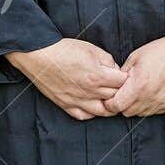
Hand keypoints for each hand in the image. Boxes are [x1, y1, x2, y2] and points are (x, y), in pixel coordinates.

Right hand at [7, 38, 128, 119]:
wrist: (39, 55)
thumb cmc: (64, 49)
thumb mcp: (91, 48)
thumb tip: (116, 70)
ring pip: (102, 112)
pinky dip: (91, 113)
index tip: (123, 74)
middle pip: (115, 98)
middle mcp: (89, 92)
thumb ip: (107, 60)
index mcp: (97, 76)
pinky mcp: (66, 104)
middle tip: (118, 85)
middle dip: (119, 91)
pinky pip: (83, 116)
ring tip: (108, 97)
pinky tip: (92, 104)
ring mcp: (77, 100)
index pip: (122, 83)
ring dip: (108, 105)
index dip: (125, 77)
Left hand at [102, 36, 164, 117]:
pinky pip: (152, 112)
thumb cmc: (159, 52)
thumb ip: (122, 74)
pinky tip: (150, 92)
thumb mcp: (135, 57)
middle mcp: (149, 98)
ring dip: (135, 106)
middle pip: (126, 112)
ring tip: (139, 91)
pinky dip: (148, 105)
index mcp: (138, 86)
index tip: (111, 95)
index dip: (110, 102)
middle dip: (122, 104)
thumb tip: (113, 85)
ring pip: (139, 113)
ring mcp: (160, 103)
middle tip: (124, 92)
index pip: (116, 106)